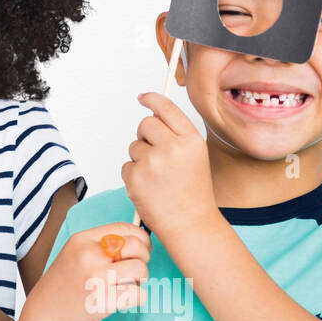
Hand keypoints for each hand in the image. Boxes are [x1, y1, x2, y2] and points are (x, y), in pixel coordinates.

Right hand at [18, 223, 150, 320]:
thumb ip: (100, 246)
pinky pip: (138, 294)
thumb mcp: (74, 255)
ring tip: (128, 286)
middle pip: (137, 246)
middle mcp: (88, 254)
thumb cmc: (62, 287)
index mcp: (81, 239)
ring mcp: (95, 277)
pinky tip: (123, 300)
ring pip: (141, 269)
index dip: (140, 237)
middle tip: (135, 271)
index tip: (142, 249)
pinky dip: (137, 299)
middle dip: (144, 259)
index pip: (123, 227)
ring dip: (141, 280)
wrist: (43, 317)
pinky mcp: (102, 300)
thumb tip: (138, 241)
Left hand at [122, 92, 216, 235]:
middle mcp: (173, 147)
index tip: (143, 97)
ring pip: (134, 146)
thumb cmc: (192, 192)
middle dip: (145, 135)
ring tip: (158, 177)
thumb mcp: (195, 156)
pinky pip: (126, 165)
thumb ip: (176, 134)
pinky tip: (150, 188)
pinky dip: (134, 176)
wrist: (189, 223)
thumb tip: (153, 115)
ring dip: (140, 158)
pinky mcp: (136, 176)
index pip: (166, 109)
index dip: (152, 100)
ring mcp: (152, 161)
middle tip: (155, 154)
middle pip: (145, 124)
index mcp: (191, 140)